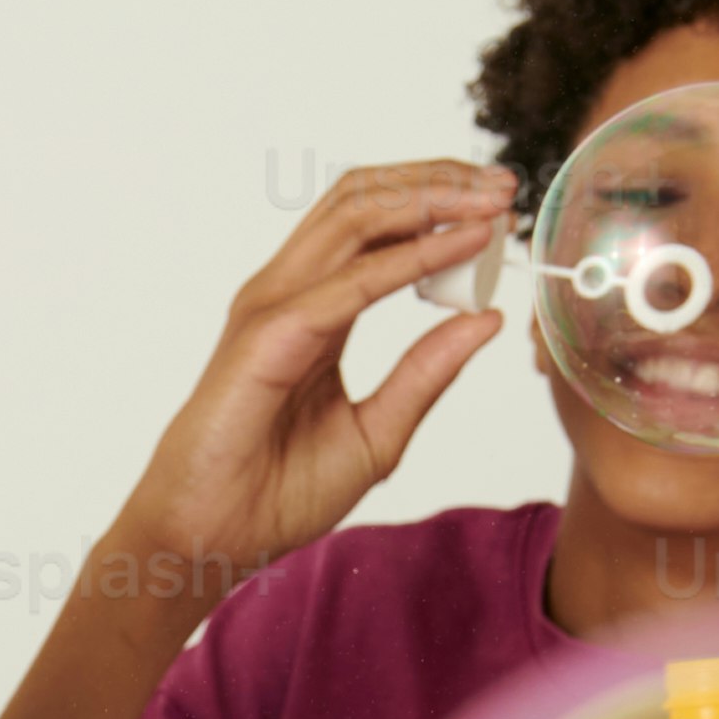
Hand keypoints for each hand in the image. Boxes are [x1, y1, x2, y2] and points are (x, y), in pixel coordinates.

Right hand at [108, 162, 515, 589]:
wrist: (213, 537)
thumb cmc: (276, 494)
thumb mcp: (377, 433)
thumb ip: (426, 374)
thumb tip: (488, 319)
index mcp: (315, 309)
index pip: (375, 226)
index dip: (439, 205)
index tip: (499, 205)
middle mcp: (292, 292)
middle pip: (367, 201)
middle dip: (440, 181)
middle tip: (505, 183)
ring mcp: (274, 305)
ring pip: (356, 215)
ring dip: (430, 198)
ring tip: (489, 199)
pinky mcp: (269, 334)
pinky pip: (353, 281)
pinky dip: (413, 256)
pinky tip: (462, 246)